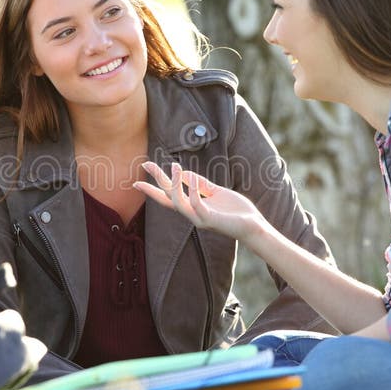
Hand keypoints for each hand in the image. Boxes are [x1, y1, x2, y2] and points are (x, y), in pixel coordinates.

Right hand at [133, 161, 266, 242]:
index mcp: (192, 206)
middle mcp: (192, 214)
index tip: (137, 180)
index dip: (152, 189)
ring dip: (174, 184)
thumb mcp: (216, 192)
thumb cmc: (235, 210)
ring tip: (174, 166)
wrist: (253, 225)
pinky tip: (191, 180)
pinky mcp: (210, 220)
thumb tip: (182, 172)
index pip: (167, 197)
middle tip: (146, 164)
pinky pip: (196, 205)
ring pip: (178, 202)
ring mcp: (200, 218)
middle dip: (156, 181)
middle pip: (167, 197)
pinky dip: (192, 192)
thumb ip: (200, 183)